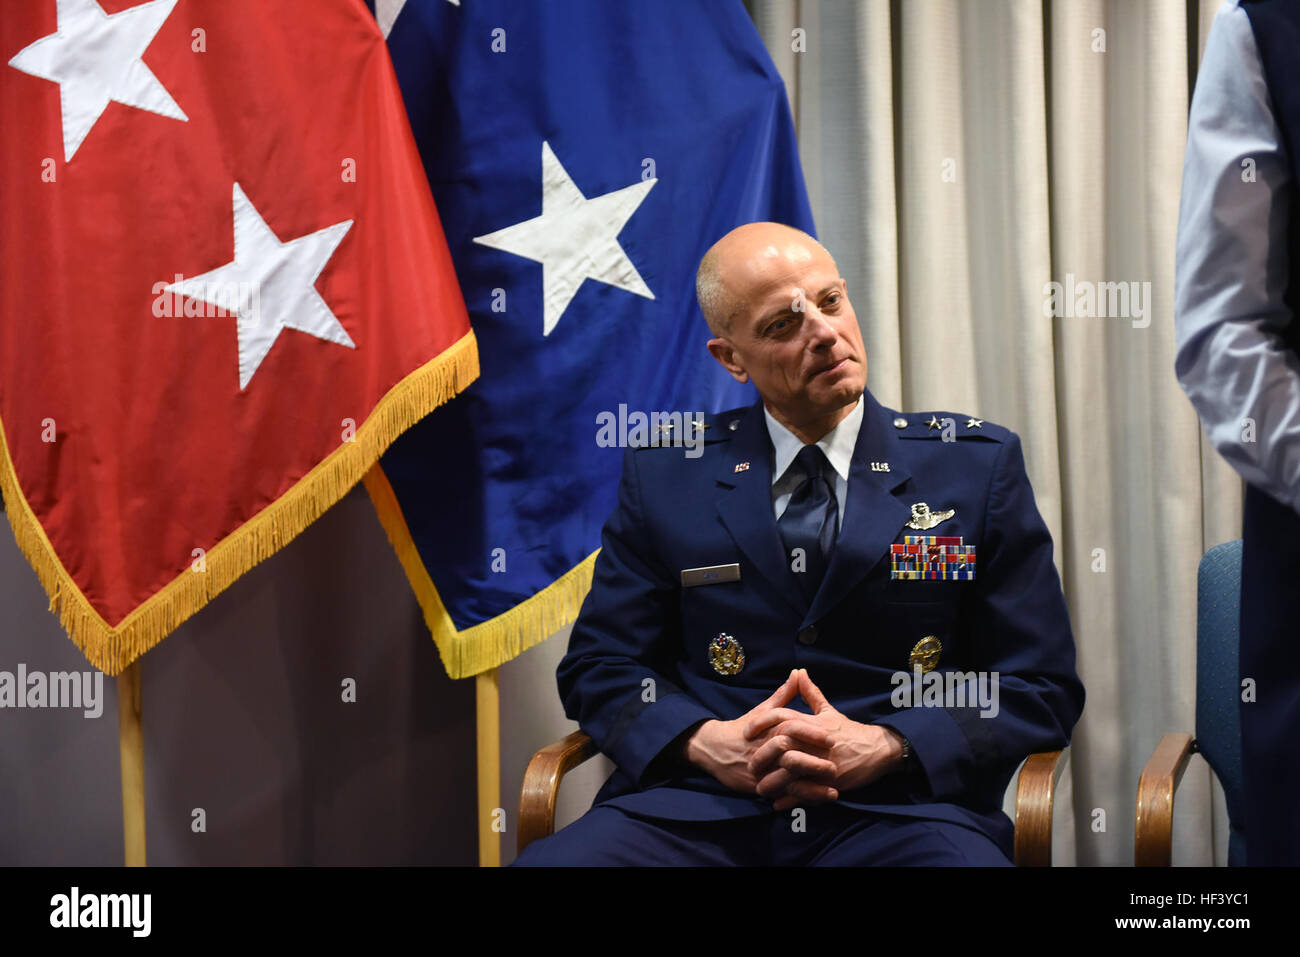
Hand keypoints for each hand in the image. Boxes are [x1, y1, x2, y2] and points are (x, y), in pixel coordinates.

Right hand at [681, 669, 831, 796]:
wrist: (715, 749)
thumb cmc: (744, 728)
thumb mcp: (763, 711)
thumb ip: (783, 695)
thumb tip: (798, 673)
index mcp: (769, 730)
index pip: (793, 730)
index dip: (813, 735)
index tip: (832, 739)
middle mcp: (764, 751)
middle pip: (791, 758)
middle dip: (814, 765)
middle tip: (836, 768)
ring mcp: (761, 771)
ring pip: (788, 781)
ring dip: (811, 788)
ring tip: (833, 791)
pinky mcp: (757, 787)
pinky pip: (781, 795)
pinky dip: (798, 800)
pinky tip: (815, 803)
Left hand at [745, 669, 905, 811]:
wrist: (877, 750)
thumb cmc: (850, 731)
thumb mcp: (829, 711)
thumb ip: (810, 693)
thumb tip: (798, 672)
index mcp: (813, 723)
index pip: (781, 717)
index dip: (761, 722)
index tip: (746, 731)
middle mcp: (815, 742)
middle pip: (782, 745)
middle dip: (763, 754)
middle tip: (748, 762)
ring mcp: (822, 762)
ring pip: (792, 771)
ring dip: (774, 780)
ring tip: (759, 786)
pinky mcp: (830, 781)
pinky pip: (807, 792)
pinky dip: (792, 799)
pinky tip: (778, 802)